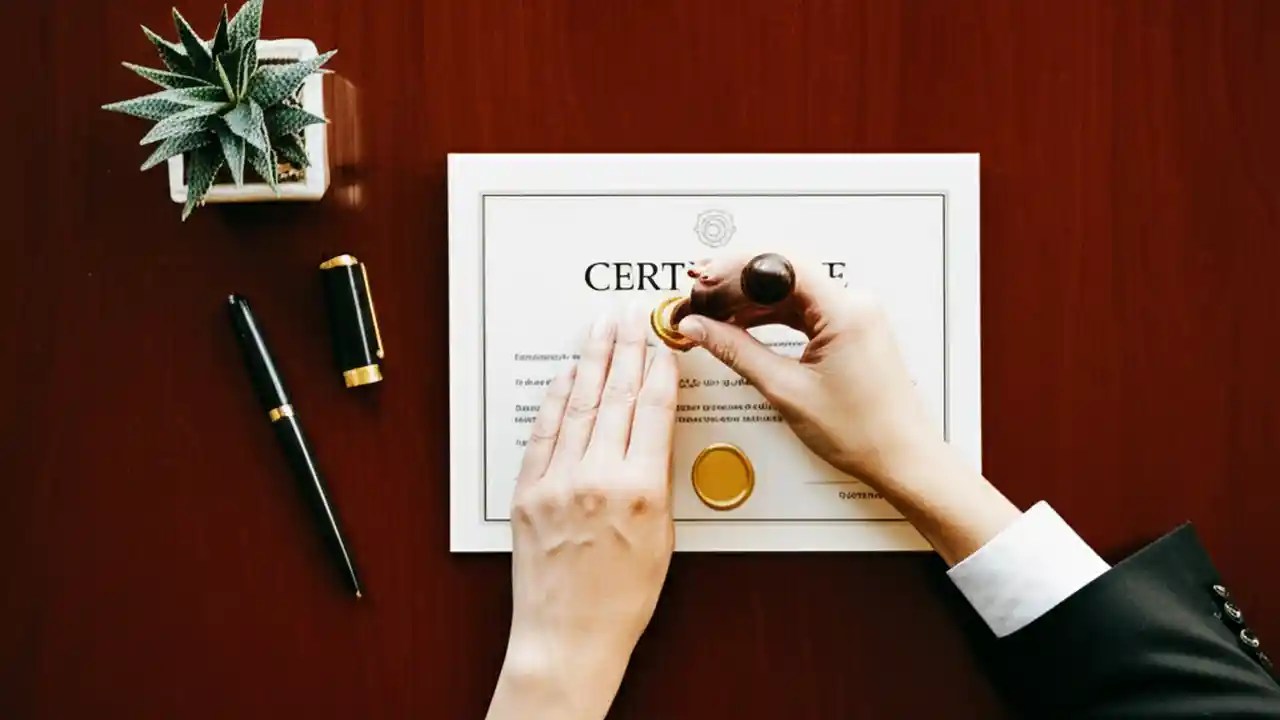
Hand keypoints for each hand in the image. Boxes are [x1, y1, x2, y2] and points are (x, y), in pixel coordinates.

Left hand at [487, 307, 677, 719]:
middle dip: (625, 347)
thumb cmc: (621, 599)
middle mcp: (595, 478)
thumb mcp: (662, 536)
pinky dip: (556, 397)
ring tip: (600, 328)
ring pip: (577, 403)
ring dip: (590, 359)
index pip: (652, 407)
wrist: (569, 635)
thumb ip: (656, 478)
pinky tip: (566, 374)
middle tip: (630, 315)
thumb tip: (650, 433)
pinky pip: (543, 431)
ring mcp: (557, 481)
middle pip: (614, 394)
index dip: (658, 366)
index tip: (663, 341)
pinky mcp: (528, 490)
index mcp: (639, 489)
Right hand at [677, 253, 1018, 564]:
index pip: (780, 265)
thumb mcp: (786, 390)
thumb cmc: (862, 432)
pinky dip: (770, 315)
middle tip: (697, 297)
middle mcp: (854, 303)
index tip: (703, 279)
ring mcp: (853, 314)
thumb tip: (700, 328)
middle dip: (734, 282)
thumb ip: (736, 351)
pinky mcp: (850, 328)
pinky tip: (741, 324)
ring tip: (711, 313)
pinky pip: (803, 309)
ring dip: (749, 299)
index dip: (733, 268)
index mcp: (846, 311)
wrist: (901, 458)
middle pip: (783, 272)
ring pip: (789, 290)